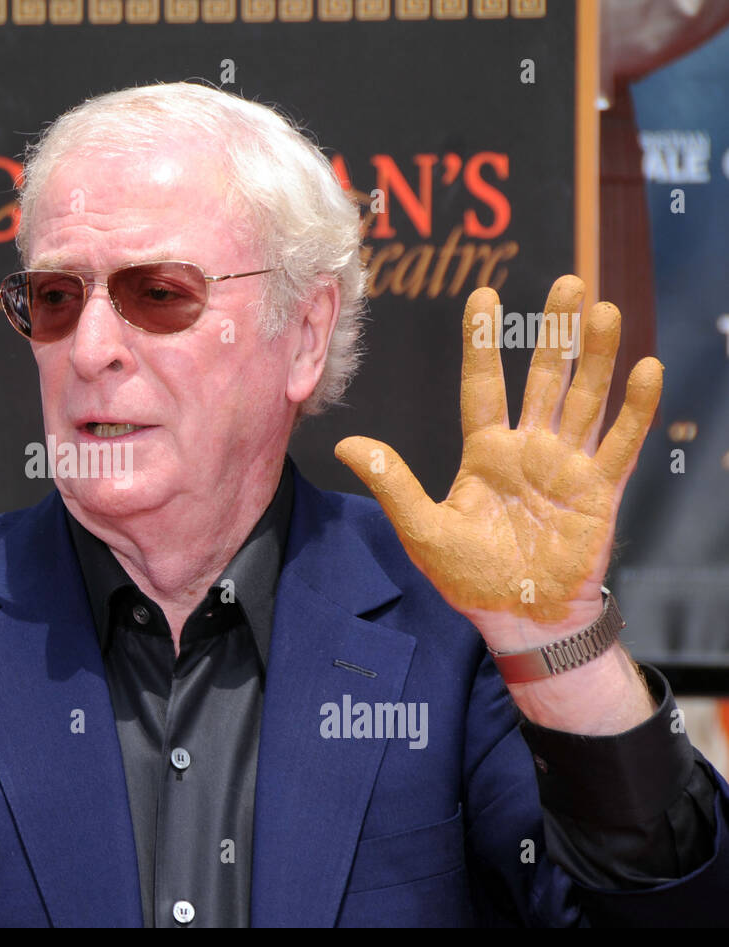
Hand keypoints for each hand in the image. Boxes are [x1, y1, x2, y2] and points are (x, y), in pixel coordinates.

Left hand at [334, 275, 660, 647]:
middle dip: (556, 332)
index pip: (483, 384)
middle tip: (568, 283)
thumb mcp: (423, 529)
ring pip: (584, 399)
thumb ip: (393, 482)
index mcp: (486, 452)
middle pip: (545, 378)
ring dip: (596, 356)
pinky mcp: (600, 490)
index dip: (484, 342)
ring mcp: (567, 466)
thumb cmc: (470, 578)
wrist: (520, 619)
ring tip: (603, 310)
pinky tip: (645, 368)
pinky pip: (620, 443)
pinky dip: (635, 408)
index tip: (484, 294)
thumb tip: (346, 443)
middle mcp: (529, 449)